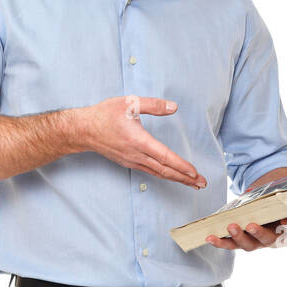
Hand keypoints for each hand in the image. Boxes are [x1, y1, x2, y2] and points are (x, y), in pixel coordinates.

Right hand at [79, 95, 206, 188]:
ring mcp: (132, 161)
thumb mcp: (130, 102)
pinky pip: (150, 172)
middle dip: (185, 178)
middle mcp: (137, 155)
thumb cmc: (105, 115)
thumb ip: (153, 105)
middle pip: (165, 170)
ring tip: (192, 183)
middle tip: (202, 184)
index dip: (181, 166)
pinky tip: (172, 176)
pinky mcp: (129, 162)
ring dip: (177, 179)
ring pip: (159, 173)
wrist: (84, 130)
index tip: (194, 173)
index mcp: (139, 141)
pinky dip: (164, 175)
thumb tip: (173, 107)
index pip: (165, 157)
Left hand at [204, 194, 286, 249]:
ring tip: (228, 228)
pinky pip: (231, 242)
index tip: (286, 222)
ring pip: (246, 244)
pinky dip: (221, 241)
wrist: (279, 204)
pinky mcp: (242, 236)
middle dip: (256, 234)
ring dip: (235, 239)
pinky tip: (210, 236)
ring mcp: (256, 239)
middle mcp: (274, 238)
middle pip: (265, 241)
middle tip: (249, 224)